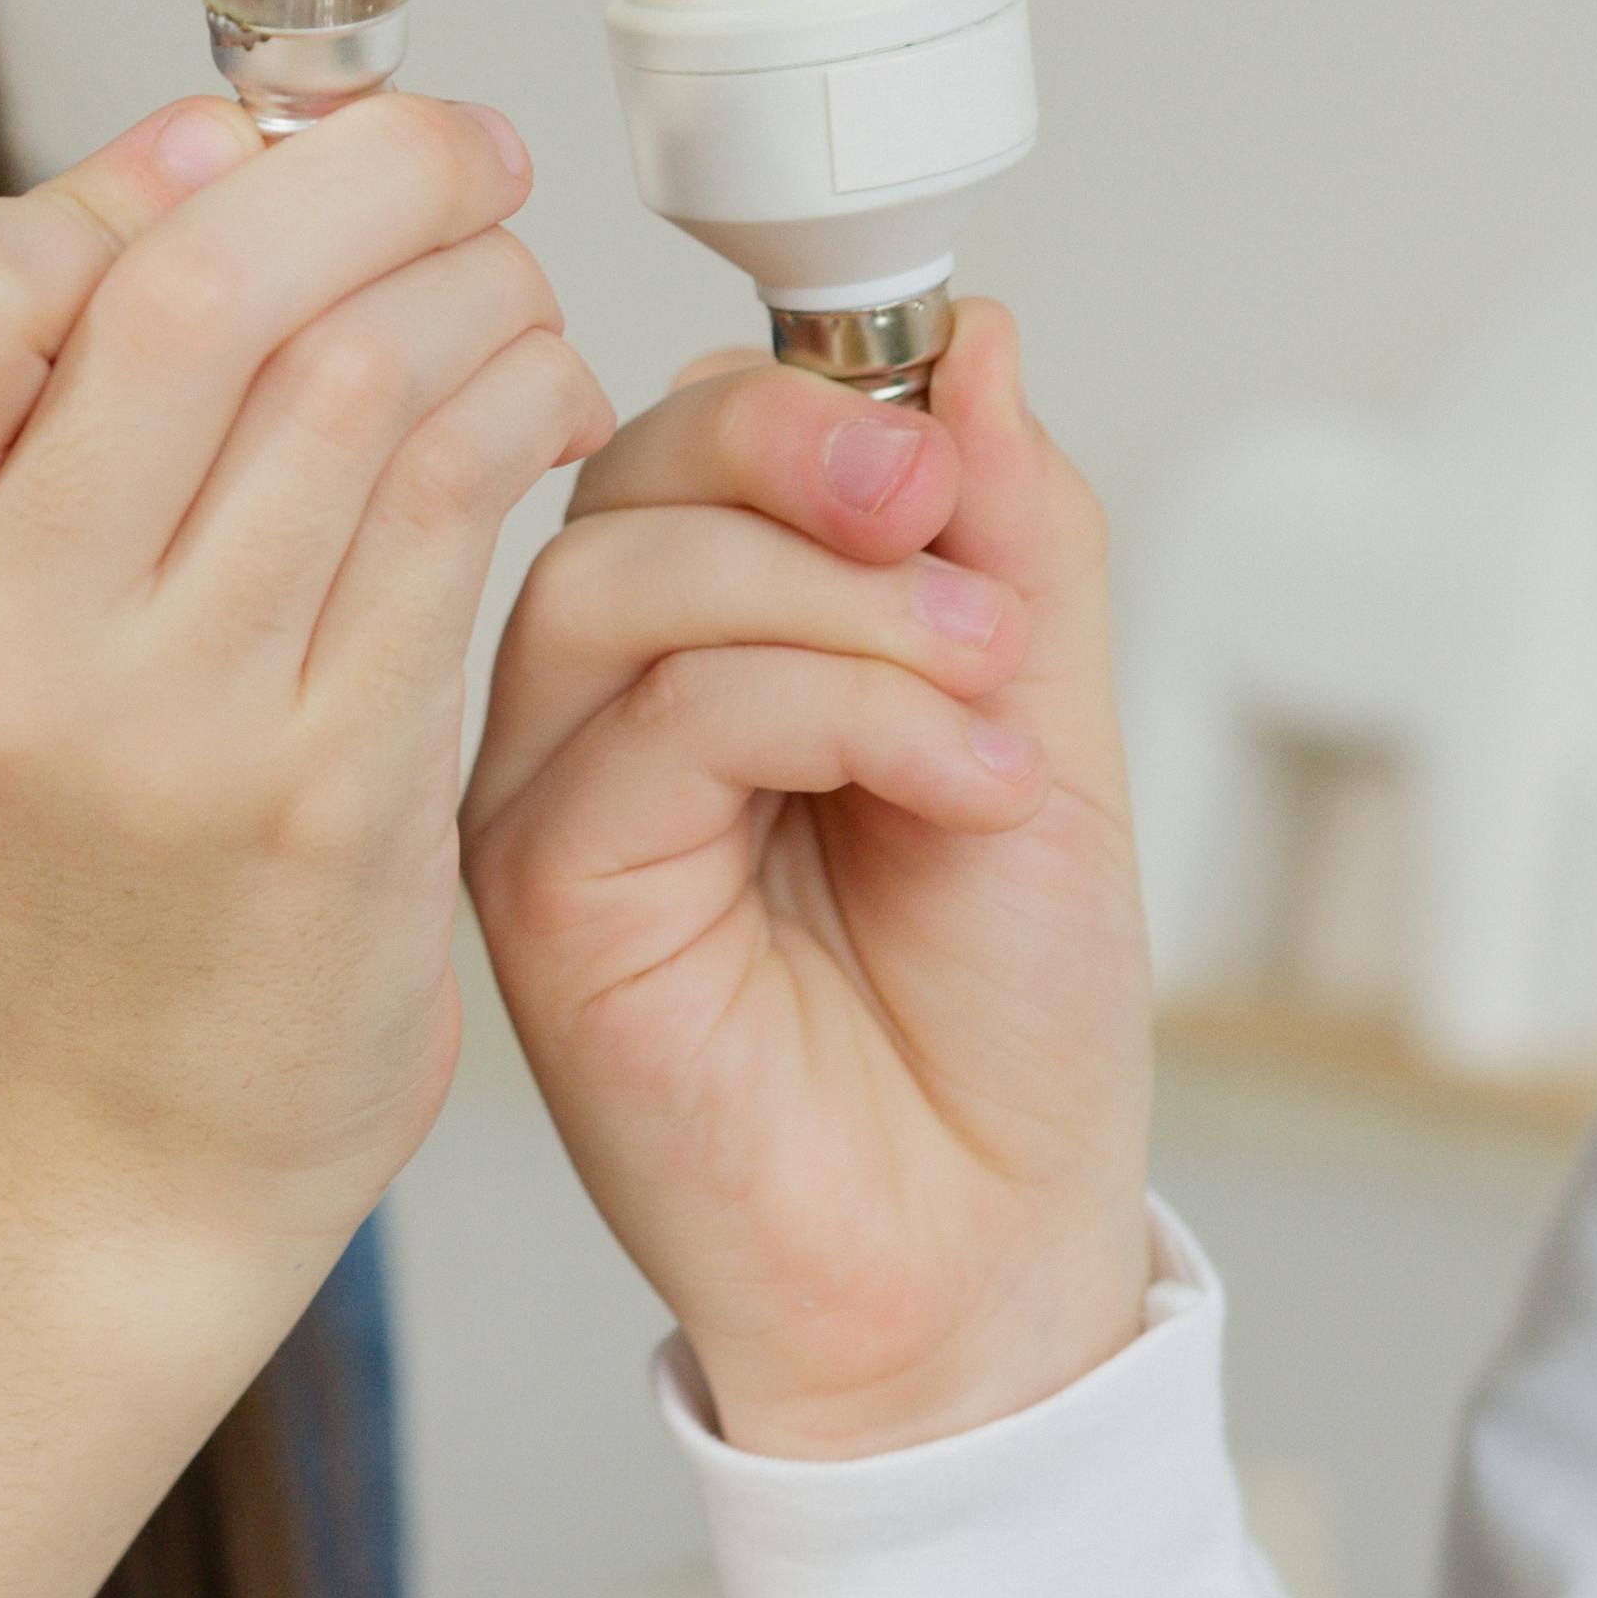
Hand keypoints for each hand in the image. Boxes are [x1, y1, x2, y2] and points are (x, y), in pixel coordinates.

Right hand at [0, 86, 612, 1255]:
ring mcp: (169, 722)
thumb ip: (86, 379)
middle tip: (467, 153)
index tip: (238, 150)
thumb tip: (230, 131)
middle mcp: (9, 634)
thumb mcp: (6, 601)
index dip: (114, 176)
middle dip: (372, 174)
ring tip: (514, 292)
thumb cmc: (99, 822)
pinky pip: (457, 508)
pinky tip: (553, 403)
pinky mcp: (330, 790)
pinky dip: (529, 404)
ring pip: (359, 380)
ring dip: (480, 286)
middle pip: (198, 291)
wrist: (126, 1125)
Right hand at [462, 303, 1152, 1458]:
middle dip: (796, 447)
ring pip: (618, 581)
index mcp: (711, 649)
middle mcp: (604, 713)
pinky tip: (959, 779)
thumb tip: (970, 337)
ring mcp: (558, 801)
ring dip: (833, 596)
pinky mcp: (550, 898)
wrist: (991, 1260)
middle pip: (625, 476)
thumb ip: (1005, 538)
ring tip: (985, 683)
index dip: (811, 392)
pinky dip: (835, 708)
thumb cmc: (998, 1032)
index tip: (946, 426)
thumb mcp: (1046, 727)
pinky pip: (655, 723)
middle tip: (937, 510)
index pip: (693, 440)